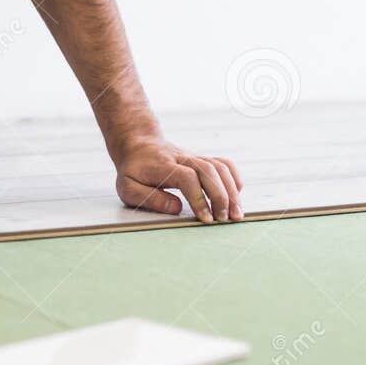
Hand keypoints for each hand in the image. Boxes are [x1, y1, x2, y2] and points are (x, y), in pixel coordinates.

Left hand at [113, 137, 243, 222]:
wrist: (138, 144)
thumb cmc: (133, 170)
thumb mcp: (128, 188)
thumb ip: (150, 198)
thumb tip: (177, 208)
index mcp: (162, 165)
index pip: (187, 178)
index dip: (199, 198)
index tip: (206, 218)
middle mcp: (182, 159)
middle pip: (209, 171)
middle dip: (221, 197)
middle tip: (225, 220)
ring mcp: (194, 158)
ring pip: (220, 167)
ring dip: (231, 191)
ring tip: (236, 214)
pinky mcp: (201, 160)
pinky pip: (224, 164)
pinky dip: (234, 178)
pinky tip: (236, 196)